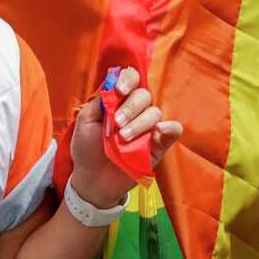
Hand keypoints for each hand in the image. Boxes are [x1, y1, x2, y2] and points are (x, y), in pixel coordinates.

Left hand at [67, 67, 182, 207]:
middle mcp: (136, 110)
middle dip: (131, 107)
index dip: (128, 80)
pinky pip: (173, 131)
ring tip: (123, 138)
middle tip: (117, 123)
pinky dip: (170, 128)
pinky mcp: (159, 146)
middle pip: (144, 95)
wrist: (92, 178)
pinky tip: (159, 132)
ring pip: (155, 113)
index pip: (131, 79)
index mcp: (119, 100)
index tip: (119, 90)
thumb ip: (99, 102)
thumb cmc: (87, 147)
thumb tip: (113, 83)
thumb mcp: (85, 121)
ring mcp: (149, 128)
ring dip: (140, 123)